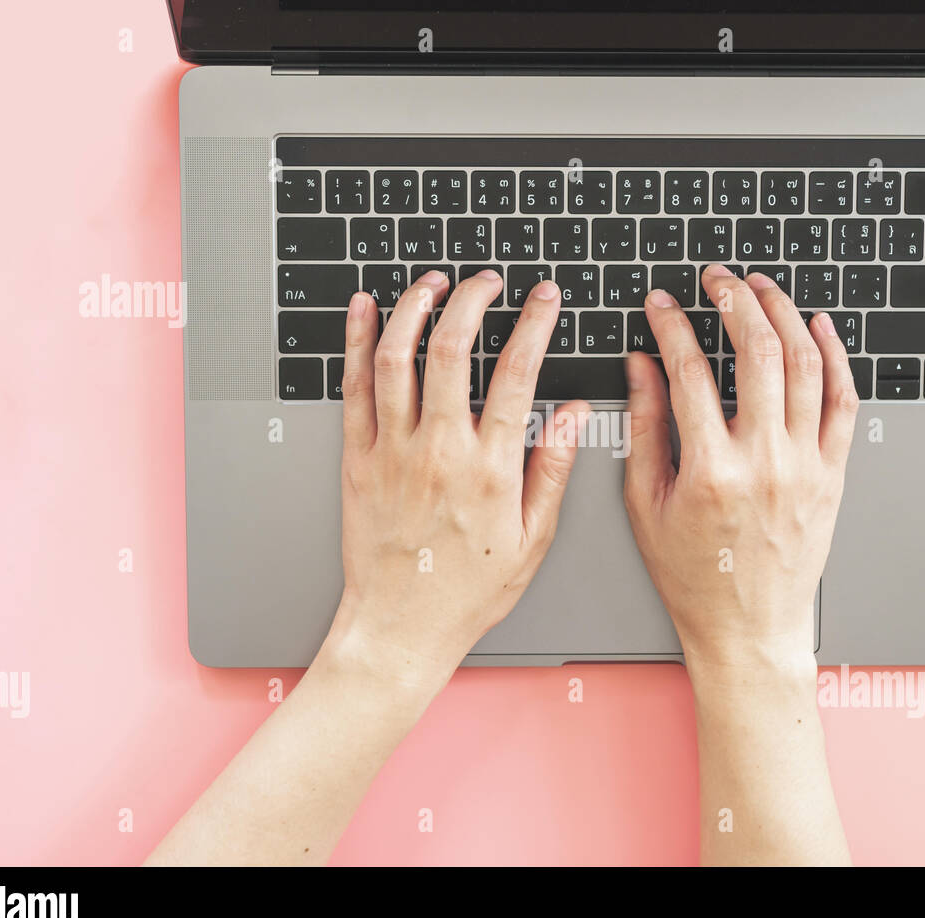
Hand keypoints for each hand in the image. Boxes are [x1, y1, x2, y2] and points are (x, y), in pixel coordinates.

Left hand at [324, 270, 587, 689]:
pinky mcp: (357, 458)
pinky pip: (353, 386)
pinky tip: (364, 308)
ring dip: (415, 306)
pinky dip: (357, 340)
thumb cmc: (464, 591)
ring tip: (432, 282)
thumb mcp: (532, 540)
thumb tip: (571, 416)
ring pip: (398, 355)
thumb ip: (551, 471)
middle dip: (473, 298)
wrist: (399, 627)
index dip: (534, 324)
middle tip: (487, 282)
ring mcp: (392, 450)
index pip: (518, 374)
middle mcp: (438, 450)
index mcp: (489, 469)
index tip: (544, 298)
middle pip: (454, 348)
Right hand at [622, 265, 858, 682]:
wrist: (750, 627)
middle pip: (756, 353)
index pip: (689, 371)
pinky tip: (817, 326)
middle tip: (717, 280)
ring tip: (761, 288)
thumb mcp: (646, 505)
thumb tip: (642, 365)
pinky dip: (834, 355)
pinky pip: (843, 400)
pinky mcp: (833, 474)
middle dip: (733, 300)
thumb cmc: (694, 576)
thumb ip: (646, 428)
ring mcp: (806, 466)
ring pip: (805, 365)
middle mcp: (764, 462)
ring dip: (782, 313)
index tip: (661, 304)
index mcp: (710, 471)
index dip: (671, 326)